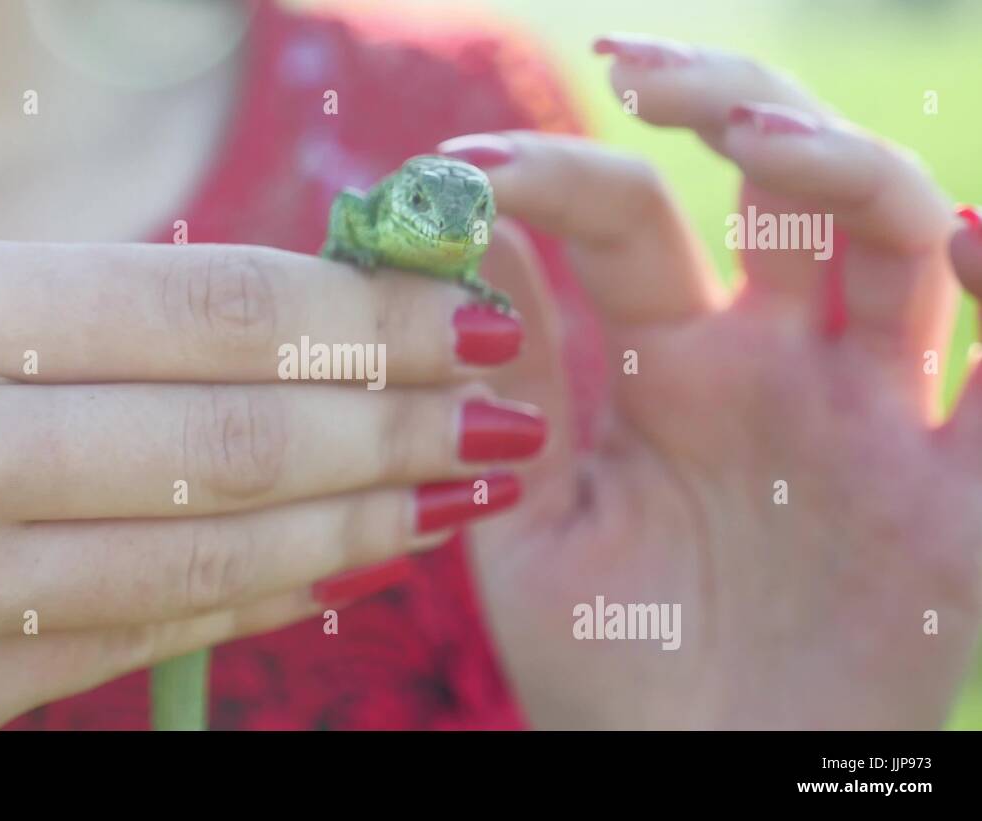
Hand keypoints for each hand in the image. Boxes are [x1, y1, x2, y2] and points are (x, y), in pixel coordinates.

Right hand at [0, 239, 542, 727]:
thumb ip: (105, 308)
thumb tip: (316, 323)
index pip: (207, 310)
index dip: (365, 316)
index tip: (468, 314)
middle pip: (233, 441)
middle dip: (399, 424)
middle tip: (502, 409)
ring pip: (211, 555)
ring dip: (366, 520)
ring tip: (458, 487)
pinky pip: (153, 636)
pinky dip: (274, 591)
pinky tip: (353, 558)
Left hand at [443, 36, 980, 728]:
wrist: (691, 781)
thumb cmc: (603, 669)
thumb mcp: (534, 518)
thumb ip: (521, 383)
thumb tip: (467, 236)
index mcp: (670, 365)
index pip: (627, 217)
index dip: (554, 172)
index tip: (463, 164)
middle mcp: (777, 364)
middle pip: (779, 182)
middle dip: (721, 100)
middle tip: (638, 69)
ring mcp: (871, 414)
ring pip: (892, 236)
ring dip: (840, 164)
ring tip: (754, 131)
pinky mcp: (955, 492)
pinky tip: (971, 240)